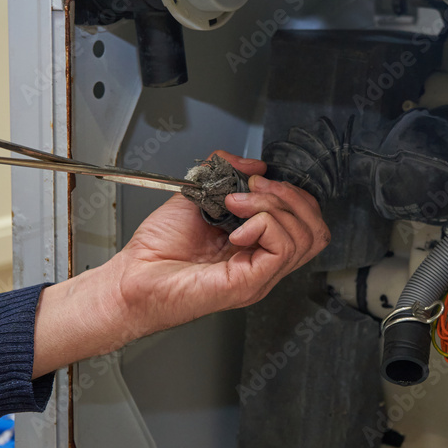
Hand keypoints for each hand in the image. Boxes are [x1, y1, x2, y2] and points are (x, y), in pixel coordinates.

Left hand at [32, 151, 329, 375]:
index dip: (291, 193)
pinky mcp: (250, 283)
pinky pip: (283, 248)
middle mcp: (264, 262)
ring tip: (238, 205)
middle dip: (289, 196)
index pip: (306, 221)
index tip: (256, 179)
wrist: (132, 277)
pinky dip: (264, 225)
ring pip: (305, 236)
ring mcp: (261, 276)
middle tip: (253, 189)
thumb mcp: (196, 196)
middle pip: (315, 229)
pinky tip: (236, 228)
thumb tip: (252, 163)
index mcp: (257, 245)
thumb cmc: (157, 251)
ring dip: (273, 207)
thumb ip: (223, 174)